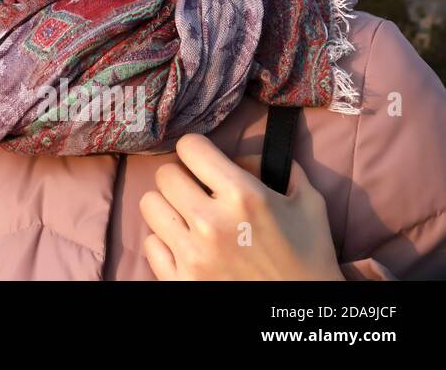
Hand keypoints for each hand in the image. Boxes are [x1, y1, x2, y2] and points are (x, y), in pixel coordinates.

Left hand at [139, 133, 344, 279]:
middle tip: (197, 190)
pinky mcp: (180, 280)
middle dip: (182, 177)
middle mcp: (212, 222)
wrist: (303, 311)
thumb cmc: (308, 256)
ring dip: (169, 207)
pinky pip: (150, 243)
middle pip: (164, 174)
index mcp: (244, 196)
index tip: (202, 160)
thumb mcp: (307, 203)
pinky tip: (187, 245)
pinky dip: (165, 242)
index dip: (196, 149)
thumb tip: (239, 156)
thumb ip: (274, 167)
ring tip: (189, 217)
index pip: (189, 147)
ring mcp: (193, 254)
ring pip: (150, 205)